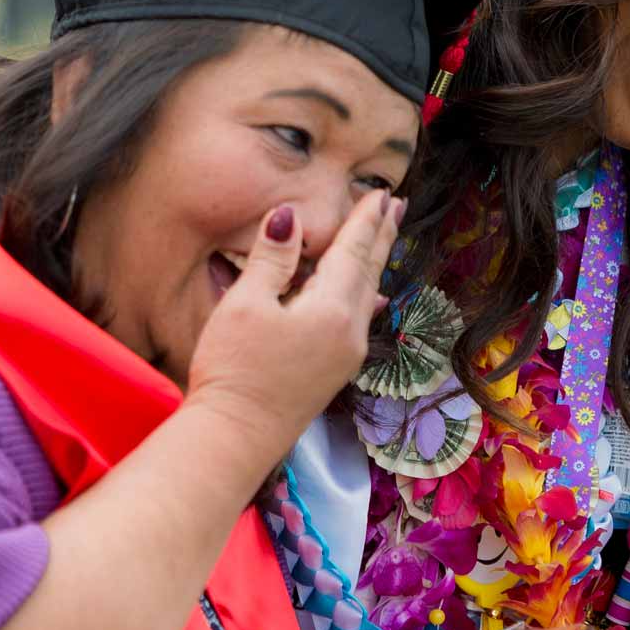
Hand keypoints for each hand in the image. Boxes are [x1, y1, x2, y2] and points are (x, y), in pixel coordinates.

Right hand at [184, 191, 401, 446]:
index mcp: (331, 309)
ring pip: (367, 295)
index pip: (354, 251)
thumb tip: (290, 216)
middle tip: (395, 205)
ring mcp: (346, 354)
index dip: (365, 220)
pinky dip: (365, 294)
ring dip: (376, 262)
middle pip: (370, 271)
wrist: (236, 437)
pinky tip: (373, 299)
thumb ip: (272, 258)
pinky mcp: (334, 371)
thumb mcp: (245, 304)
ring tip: (386, 237)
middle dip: (382, 236)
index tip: (380, 193)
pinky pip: (359, 319)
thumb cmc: (234, 369)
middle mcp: (350, 331)